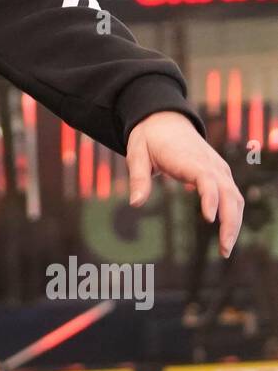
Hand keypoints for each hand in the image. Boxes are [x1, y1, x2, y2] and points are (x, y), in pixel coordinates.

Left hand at [126, 111, 244, 257]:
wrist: (164, 120)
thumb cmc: (149, 139)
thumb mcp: (137, 154)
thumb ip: (138, 178)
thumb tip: (135, 203)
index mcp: (189, 159)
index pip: (206, 179)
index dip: (210, 198)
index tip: (209, 219)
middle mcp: (210, 164)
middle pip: (228, 193)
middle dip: (230, 222)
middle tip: (224, 250)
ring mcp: (218, 169)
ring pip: (235, 197)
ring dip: (234, 222)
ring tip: (225, 250)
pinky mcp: (219, 173)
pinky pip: (232, 195)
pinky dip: (233, 215)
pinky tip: (226, 235)